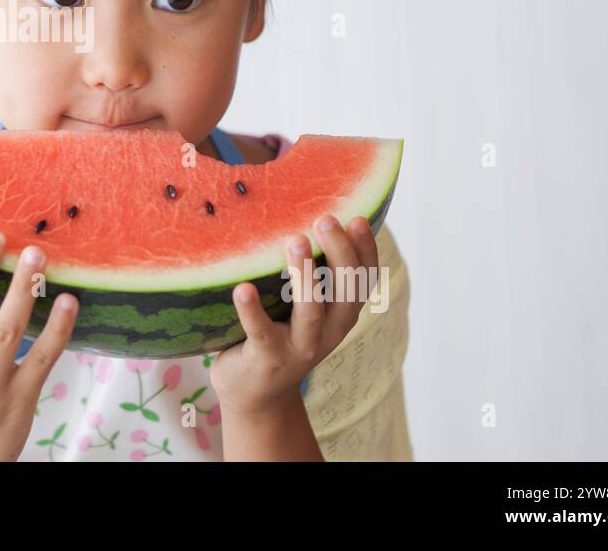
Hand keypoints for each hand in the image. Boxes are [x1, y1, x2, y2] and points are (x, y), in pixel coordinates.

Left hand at [210, 214, 379, 418]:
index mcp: (341, 314)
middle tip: (326, 219)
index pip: (363, 280)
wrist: (256, 394)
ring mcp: (299, 348)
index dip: (365, 250)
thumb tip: (303, 213)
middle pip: (345, 292)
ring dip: (305, 277)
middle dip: (339, 253)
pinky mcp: (267, 359)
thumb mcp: (303, 306)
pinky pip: (260, 332)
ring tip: (294, 242)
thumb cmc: (279, 333)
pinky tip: (242, 289)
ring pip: (310, 312)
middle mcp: (328, 332)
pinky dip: (252, 311)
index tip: (358, 217)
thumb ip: (311, 274)